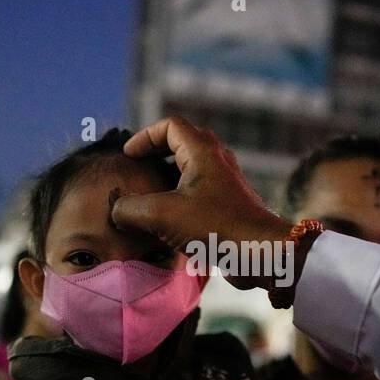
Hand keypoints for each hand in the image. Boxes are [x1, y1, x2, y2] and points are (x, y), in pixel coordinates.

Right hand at [110, 117, 292, 290]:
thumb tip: (117, 212)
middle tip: (138, 171)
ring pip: (192, 171)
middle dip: (157, 154)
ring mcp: (226, 184)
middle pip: (183, 143)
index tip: (129, 156)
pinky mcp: (230, 207)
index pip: (170, 125)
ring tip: (149, 199)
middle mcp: (217, 162)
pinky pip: (200, 194)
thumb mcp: (162, 215)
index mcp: (203, 152)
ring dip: (169, 179)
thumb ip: (130, 209)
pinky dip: (181, 200)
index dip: (145, 137)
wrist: (261, 254)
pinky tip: (169, 223)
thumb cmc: (216, 227)